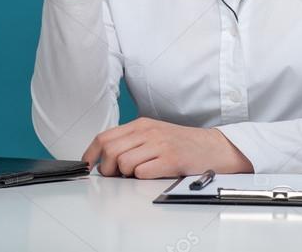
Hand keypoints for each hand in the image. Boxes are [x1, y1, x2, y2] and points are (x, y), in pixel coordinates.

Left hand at [81, 117, 253, 178]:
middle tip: (115, 175)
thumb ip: (131, 141)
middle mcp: (147, 132)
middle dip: (107, 168)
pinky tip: (151, 174)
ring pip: (123, 163)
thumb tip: (105, 158)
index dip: (91, 154)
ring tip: (138, 174)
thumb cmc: (182, 143)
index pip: (104, 137)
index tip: (88, 166)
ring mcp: (159, 144)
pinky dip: (141, 178)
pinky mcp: (170, 159)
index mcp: (141, 124)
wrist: (213, 147)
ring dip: (125, 174)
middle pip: (110, 151)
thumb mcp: (154, 134)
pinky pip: (142, 173)